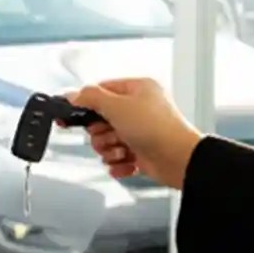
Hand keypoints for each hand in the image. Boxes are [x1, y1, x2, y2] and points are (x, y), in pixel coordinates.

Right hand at [66, 78, 204, 188]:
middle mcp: (140, 108)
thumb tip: (73, 94)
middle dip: (101, 133)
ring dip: (110, 149)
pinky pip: (118, 158)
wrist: (179, 160)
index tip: (74, 115)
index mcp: (138, 89)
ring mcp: (142, 131)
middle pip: (102, 119)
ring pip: (108, 141)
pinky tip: (127, 163)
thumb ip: (91, 98)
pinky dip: (119, 163)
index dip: (88, 103)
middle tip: (110, 134)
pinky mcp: (142, 152)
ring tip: (122, 150)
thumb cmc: (156, 128)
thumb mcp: (117, 106)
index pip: (103, 90)